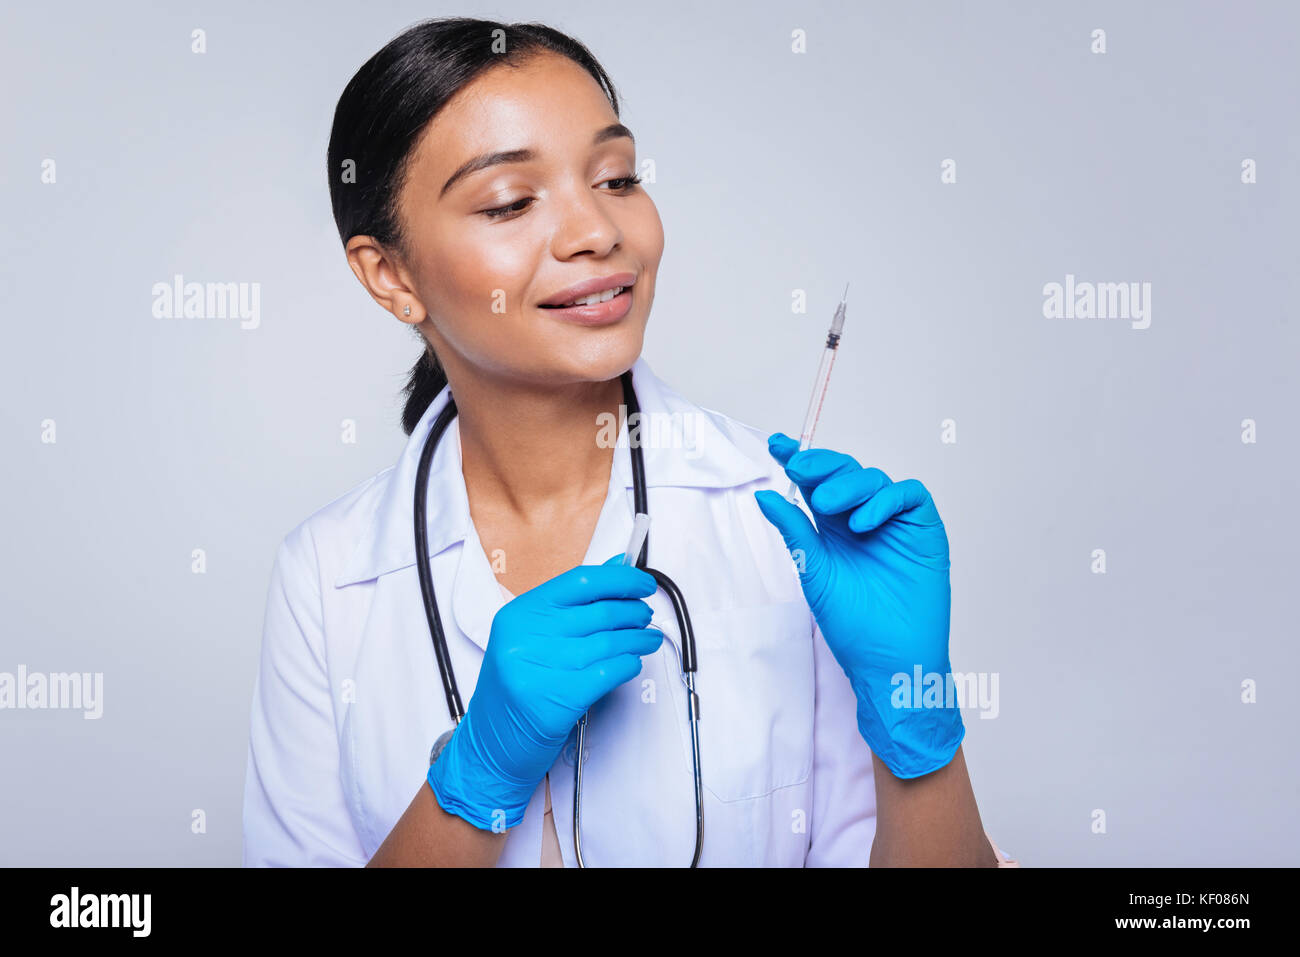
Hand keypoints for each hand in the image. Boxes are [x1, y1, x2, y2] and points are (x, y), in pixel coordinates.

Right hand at [427, 555, 663, 830]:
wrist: (490, 745)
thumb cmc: (514, 691)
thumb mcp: (530, 639)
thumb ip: (571, 605)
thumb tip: (615, 567)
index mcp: (518, 614)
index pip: (580, 581)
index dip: (620, 579)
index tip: (641, 583)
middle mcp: (526, 637)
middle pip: (600, 612)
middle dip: (634, 612)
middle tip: (645, 616)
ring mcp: (540, 668)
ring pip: (609, 642)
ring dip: (638, 639)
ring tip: (648, 639)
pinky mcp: (558, 699)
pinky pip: (609, 672)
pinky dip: (629, 665)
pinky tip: (632, 663)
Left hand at [754, 432, 963, 778]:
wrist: (888, 659)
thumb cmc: (853, 623)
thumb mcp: (812, 569)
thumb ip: (794, 530)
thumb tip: (765, 495)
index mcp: (833, 527)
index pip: (816, 483)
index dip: (799, 459)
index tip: (776, 445)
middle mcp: (864, 518)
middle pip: (844, 473)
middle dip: (821, 465)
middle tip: (800, 470)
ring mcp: (895, 522)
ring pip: (874, 479)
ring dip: (849, 484)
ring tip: (829, 506)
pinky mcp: (924, 529)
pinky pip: (909, 495)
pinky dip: (886, 500)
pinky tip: (864, 521)